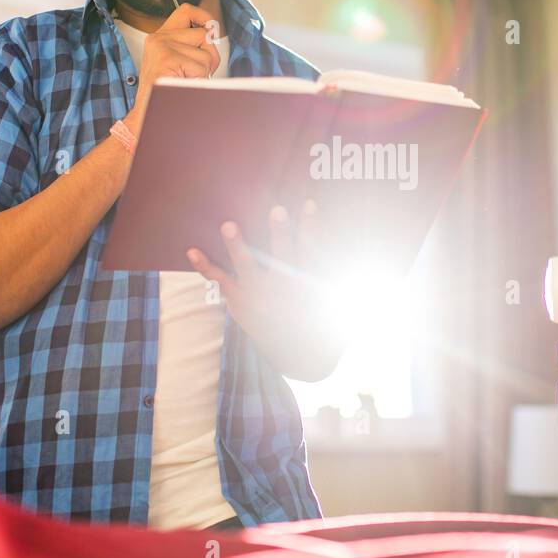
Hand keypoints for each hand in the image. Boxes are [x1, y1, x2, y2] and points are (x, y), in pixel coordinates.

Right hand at [124, 3, 220, 134]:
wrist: (146, 113)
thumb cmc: (163, 91)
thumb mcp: (178, 62)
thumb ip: (192, 46)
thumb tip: (213, 33)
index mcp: (160, 37)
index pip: (186, 12)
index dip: (204, 16)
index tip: (211, 27)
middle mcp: (159, 38)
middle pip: (204, 36)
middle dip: (210, 56)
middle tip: (196, 73)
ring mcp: (162, 47)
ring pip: (206, 55)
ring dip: (204, 72)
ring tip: (185, 80)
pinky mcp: (167, 58)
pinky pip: (201, 68)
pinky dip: (198, 80)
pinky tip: (182, 84)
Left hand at [186, 201, 345, 382]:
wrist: (297, 354)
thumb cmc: (318, 315)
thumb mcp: (337, 296)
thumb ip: (343, 272)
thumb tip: (367, 257)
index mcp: (308, 280)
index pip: (312, 248)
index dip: (311, 226)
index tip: (309, 203)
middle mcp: (283, 284)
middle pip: (283, 253)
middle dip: (280, 232)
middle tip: (277, 211)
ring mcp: (258, 291)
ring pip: (247, 265)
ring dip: (238, 245)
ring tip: (229, 225)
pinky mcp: (238, 299)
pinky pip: (220, 280)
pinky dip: (205, 266)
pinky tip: (191, 250)